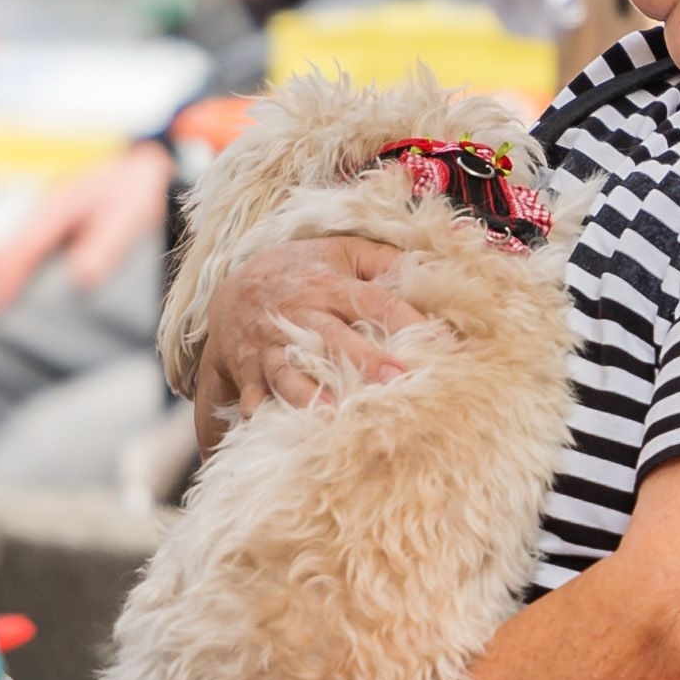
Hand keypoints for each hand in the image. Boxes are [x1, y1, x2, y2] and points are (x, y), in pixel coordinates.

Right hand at [0, 138, 169, 312]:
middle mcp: (42, 214)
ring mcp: (43, 219)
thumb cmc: (136, 193)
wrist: (143, 165)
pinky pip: (19, 248)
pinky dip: (0, 264)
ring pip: (6, 246)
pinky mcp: (49, 226)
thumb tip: (81, 278)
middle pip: (1, 246)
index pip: (26, 249)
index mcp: (58, 210)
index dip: (8, 276)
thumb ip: (107, 246)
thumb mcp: (130, 216)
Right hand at [192, 233, 421, 444]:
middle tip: (397, 381)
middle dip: (365, 360)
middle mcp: (299, 314)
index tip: (445, 343)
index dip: (410, 320)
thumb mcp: (341, 251)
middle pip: (334, 337)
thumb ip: (384, 260)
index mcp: (329, 284)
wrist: (233, 289)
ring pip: (289, 369)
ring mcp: (271, 344)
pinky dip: (259, 411)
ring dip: (308, 393)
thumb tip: (430, 273)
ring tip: (332, 416)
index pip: (375, 301)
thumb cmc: (302, 272)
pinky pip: (253, 392)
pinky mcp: (250, 369)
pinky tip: (269, 428)